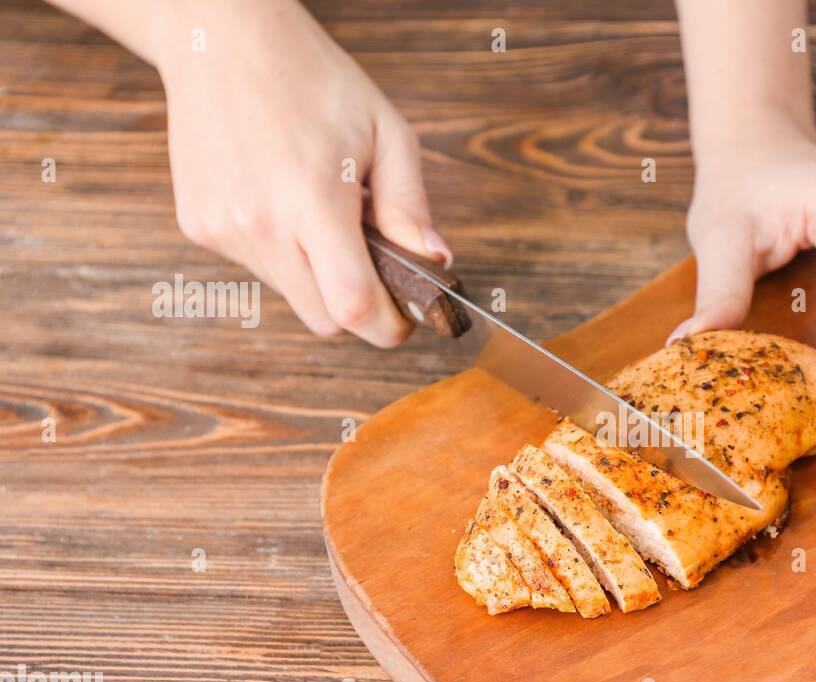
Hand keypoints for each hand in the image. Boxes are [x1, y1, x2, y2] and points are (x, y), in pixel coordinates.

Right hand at [153, 0, 450, 345]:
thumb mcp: (385, 132)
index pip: (352, 307)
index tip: (407, 316)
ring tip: (321, 212)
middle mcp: (260, 223)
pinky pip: (257, 268)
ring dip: (318, 275)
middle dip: (357, 305)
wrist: (220, 39)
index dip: (389, 325)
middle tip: (374, 265)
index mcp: (312, 200)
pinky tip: (282, 201)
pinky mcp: (198, 227)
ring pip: (291, 295)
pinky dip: (281, 252)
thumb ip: (409, 205)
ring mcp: (223, 229)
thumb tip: (435, 261)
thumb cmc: (311, 78)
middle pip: (324, 319)